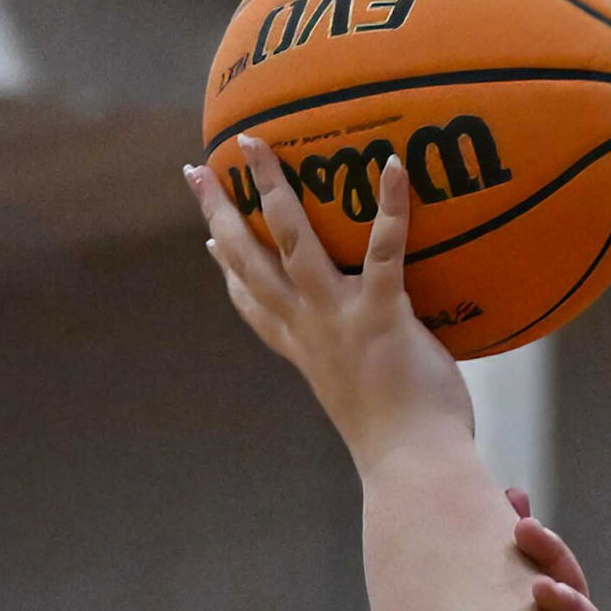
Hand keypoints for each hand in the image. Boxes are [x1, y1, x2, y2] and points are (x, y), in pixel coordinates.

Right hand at [188, 138, 474, 472]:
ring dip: (270, 188)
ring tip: (254, 142)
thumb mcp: (363, 399)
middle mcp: (308, 329)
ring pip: (292, 243)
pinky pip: (383, 252)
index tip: (210, 241)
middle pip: (250, 262)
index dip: (228, 272)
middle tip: (197, 170)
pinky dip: (389, 207)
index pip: (254, 306)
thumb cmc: (404, 444)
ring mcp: (338, 320)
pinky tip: (392, 165)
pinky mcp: (380, 317)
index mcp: (303, 350)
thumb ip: (360, 370)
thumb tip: (377, 361)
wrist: (413, 468)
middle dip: (220, 213)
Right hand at [508, 493, 610, 610]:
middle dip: (548, 554)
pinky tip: (492, 513)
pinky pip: (502, 600)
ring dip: (527, 540)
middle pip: (567, 589)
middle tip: (520, 523)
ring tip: (507, 498)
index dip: (569, 606)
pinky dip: (498, 561)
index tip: (540, 589)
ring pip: (536, 582)